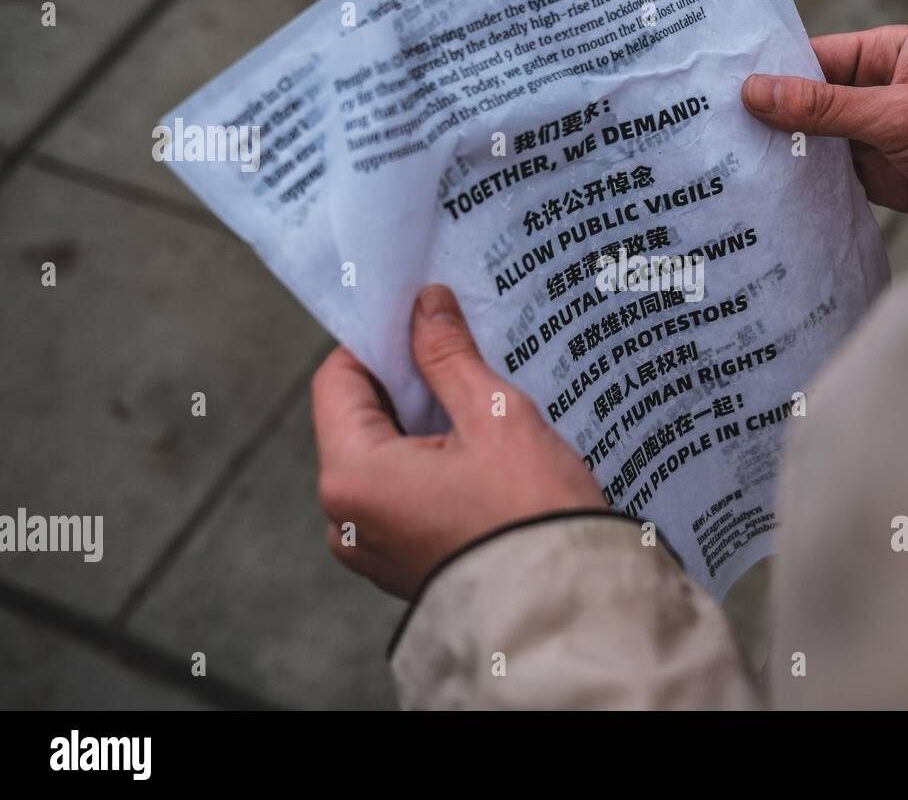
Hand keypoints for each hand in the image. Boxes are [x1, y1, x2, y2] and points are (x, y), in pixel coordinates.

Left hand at [311, 284, 605, 598]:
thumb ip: (448, 356)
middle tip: (460, 356)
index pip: (337, 380)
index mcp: (351, 476)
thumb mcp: (493, 416)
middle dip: (407, 383)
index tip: (420, 319)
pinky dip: (430, 466)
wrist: (567, 607)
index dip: (378, 342)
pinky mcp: (400, 563)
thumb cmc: (531, 514)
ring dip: (423, 425)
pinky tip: (479, 454)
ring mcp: (370, 547)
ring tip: (478, 407)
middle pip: (358, 420)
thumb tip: (425, 305)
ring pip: (383, 458)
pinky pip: (400, 495)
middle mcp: (344, 517)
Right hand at [742, 25, 907, 235]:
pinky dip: (810, 184)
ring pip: (820, 140)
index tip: (726, 88)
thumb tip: (758, 92)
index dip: (774, 75)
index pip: (818, 59)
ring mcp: (880, 134)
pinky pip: (835, 175)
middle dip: (775, 118)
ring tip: (737, 162)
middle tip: (720, 130)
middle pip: (814, 102)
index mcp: (889, 54)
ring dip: (790, 154)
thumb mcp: (894, 116)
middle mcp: (882, 89)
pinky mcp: (883, 175)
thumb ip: (824, 109)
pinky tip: (776, 190)